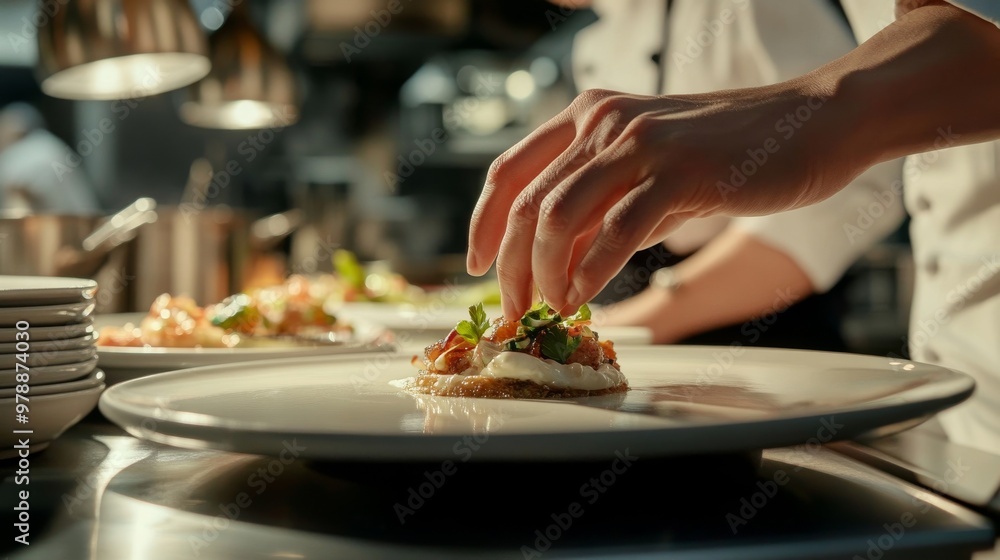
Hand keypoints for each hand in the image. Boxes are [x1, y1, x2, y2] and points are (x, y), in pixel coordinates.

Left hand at [467, 86, 864, 319]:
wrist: (812, 124)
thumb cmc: (729, 153)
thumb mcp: (649, 174)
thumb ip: (603, 206)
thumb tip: (557, 262)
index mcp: (589, 115)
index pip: (511, 171)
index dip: (484, 223)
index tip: (477, 265)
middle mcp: (605, 121)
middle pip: (528, 202)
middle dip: (511, 266)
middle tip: (516, 309)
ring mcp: (641, 143)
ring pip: (560, 215)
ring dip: (545, 274)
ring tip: (551, 309)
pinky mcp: (679, 171)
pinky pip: (616, 228)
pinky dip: (590, 271)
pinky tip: (584, 298)